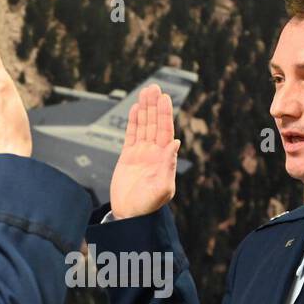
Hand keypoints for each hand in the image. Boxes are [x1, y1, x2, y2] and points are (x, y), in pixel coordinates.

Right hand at [109, 84, 179, 219]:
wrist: (130, 215)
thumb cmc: (148, 206)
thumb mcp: (162, 188)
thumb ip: (168, 166)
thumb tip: (175, 143)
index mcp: (163, 159)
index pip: (165, 131)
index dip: (164, 114)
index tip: (164, 98)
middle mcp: (154, 153)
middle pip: (155, 124)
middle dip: (154, 106)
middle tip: (154, 87)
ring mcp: (141, 153)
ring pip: (143, 126)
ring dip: (145, 109)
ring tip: (145, 91)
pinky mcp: (128, 157)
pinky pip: (131, 135)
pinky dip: (133, 121)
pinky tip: (135, 108)